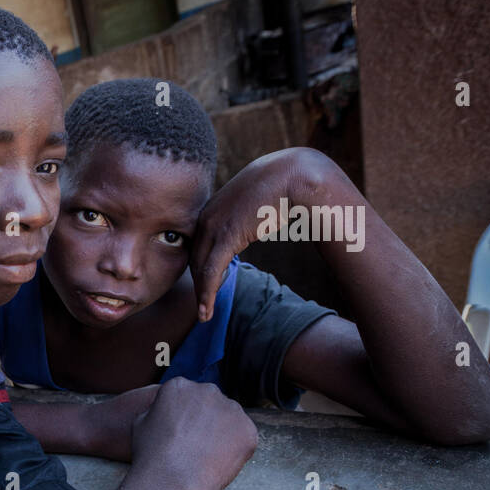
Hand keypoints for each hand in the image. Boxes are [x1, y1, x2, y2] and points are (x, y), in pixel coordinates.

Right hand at [130, 378, 256, 489]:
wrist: (171, 481)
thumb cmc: (151, 455)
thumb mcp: (140, 422)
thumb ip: (160, 410)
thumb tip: (168, 411)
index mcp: (179, 385)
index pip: (188, 395)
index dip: (184, 416)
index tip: (181, 432)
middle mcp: (207, 390)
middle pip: (211, 402)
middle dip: (206, 419)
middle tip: (196, 445)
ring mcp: (230, 409)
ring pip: (230, 418)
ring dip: (222, 432)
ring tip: (206, 456)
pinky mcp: (248, 429)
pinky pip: (244, 436)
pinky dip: (236, 448)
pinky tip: (218, 461)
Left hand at [191, 147, 336, 319]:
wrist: (294, 174)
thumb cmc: (280, 188)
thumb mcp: (253, 203)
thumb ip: (244, 217)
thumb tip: (251, 226)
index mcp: (211, 209)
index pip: (198, 246)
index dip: (201, 268)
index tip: (206, 286)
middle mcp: (206, 216)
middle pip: (195, 259)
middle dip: (199, 284)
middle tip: (203, 306)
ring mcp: (214, 225)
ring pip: (201, 268)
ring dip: (202, 295)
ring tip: (204, 315)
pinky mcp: (227, 235)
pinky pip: (212, 271)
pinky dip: (207, 294)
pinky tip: (207, 310)